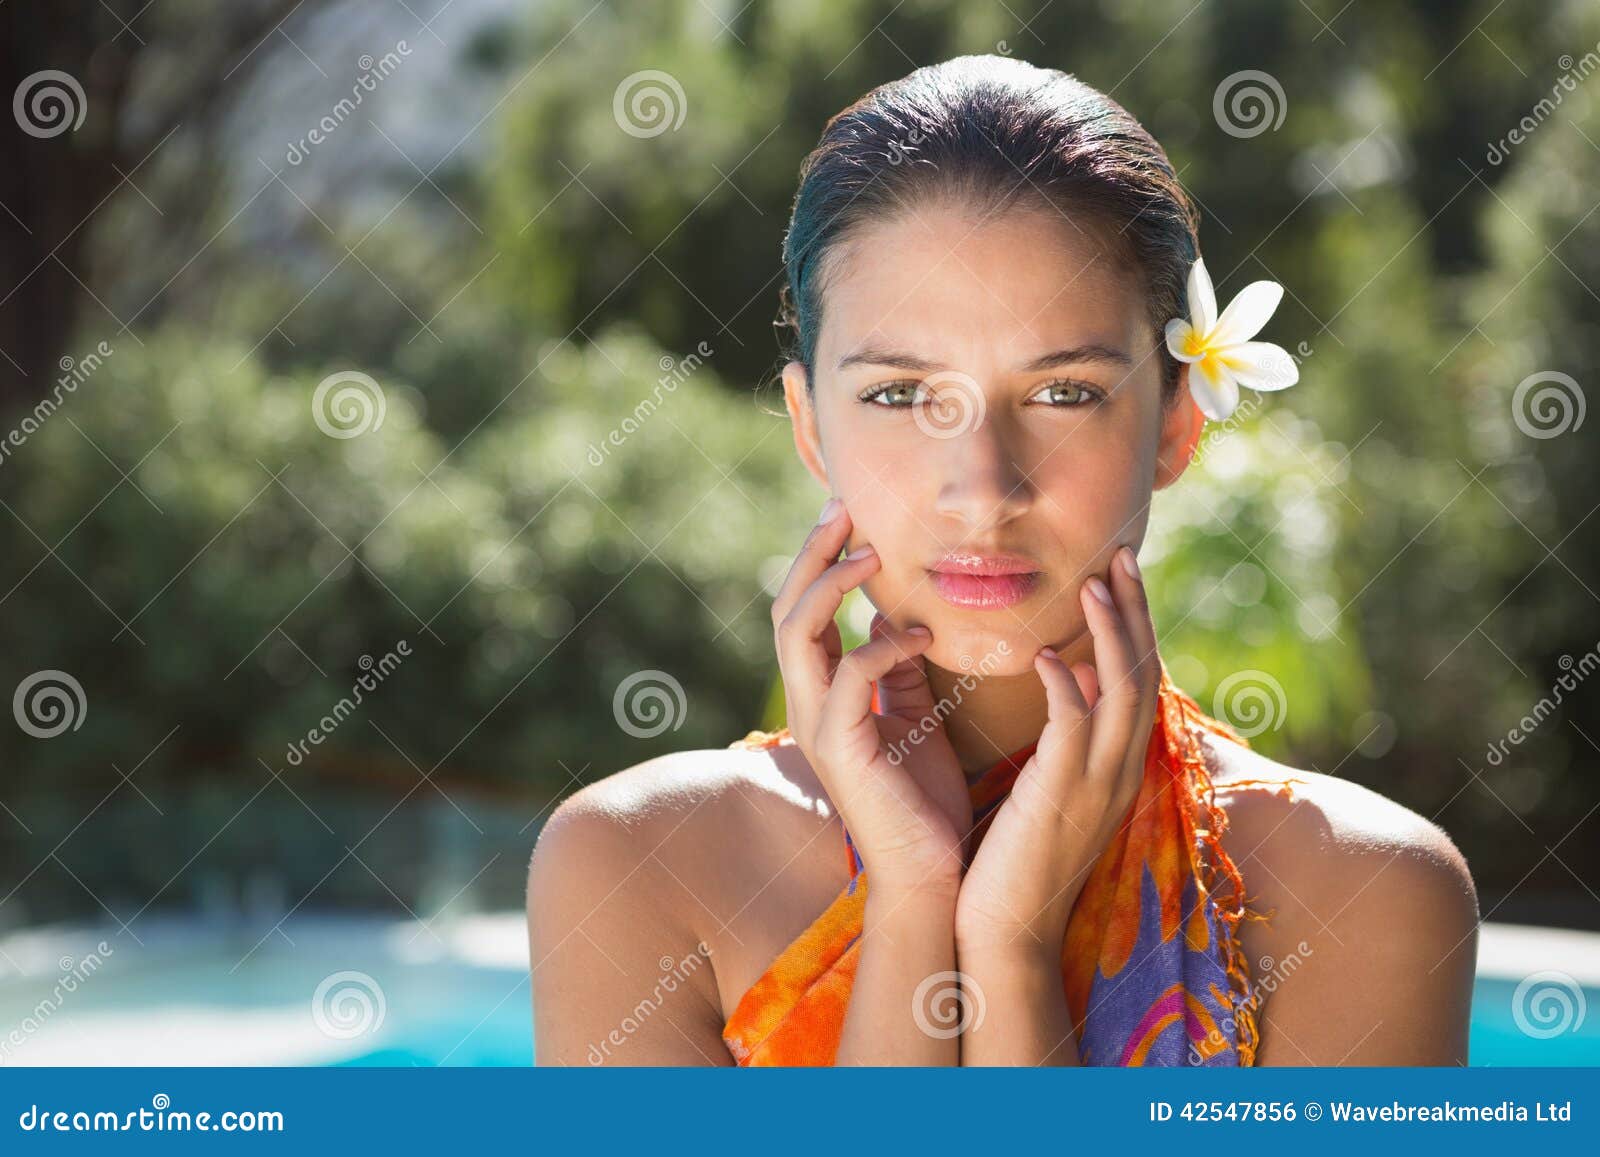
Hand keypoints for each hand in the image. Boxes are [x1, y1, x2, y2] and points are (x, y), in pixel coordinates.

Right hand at [771, 498, 971, 896]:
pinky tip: (921, 634)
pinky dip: (882, 644)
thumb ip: (896, 665)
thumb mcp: (912, 713)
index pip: (803, 612)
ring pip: (798, 633)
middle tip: (844, 508)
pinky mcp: (844, 748)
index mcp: (822, 695)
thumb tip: (891, 614)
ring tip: (872, 554)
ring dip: (831, 584)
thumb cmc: (924, 797)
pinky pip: (849, 675)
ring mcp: (819, 726)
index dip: (819, 560)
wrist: (931, 872)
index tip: (851, 516)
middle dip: (813, 554)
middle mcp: (808, 705)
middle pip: (786, 610)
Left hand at [954, 545, 1159, 954]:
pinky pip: (1075, 732)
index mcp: (1115, 766)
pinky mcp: (1060, 800)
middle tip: (1123, 554)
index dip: (1134, 623)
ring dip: (1111, 634)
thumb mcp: (1050, 787)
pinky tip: (1052, 656)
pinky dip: (1069, 689)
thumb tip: (1076, 673)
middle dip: (1135, 611)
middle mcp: (1118, 771)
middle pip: (1143, 674)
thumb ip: (1067, 733)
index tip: (1121, 574)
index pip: (1137, 679)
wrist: (1003, 931)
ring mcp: (1095, 786)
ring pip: (1121, 694)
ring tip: (1095, 583)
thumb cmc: (1014, 858)